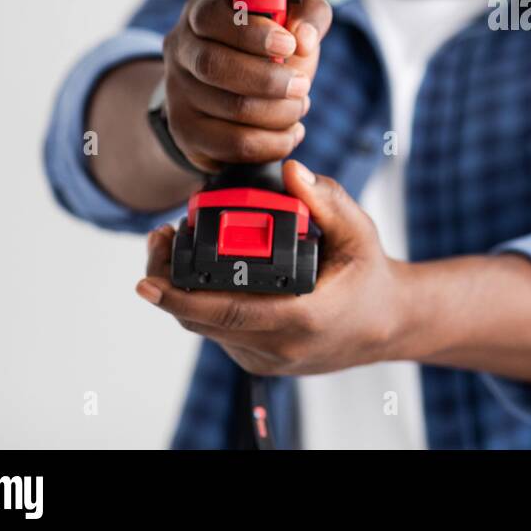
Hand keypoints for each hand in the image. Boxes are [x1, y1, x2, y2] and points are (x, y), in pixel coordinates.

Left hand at [135, 160, 410, 376]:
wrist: (385, 323)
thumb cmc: (369, 276)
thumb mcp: (358, 231)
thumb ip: (326, 199)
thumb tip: (291, 171)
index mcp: (302, 319)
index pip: (226, 311)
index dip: (181, 296)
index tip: (145, 280)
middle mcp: (279, 346)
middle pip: (202, 320)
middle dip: (168, 282)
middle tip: (159, 240)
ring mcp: (266, 358)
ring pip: (205, 328)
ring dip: (182, 291)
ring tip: (172, 247)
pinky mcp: (258, 360)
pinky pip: (218, 331)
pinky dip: (202, 303)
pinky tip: (201, 271)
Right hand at [160, 0, 332, 173]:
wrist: (243, 90)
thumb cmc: (269, 48)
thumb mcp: (292, 21)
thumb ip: (309, 15)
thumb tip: (305, 40)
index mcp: (199, 13)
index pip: (209, 17)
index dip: (251, 33)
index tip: (290, 45)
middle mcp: (180, 51)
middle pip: (213, 66)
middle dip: (268, 79)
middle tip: (302, 85)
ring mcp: (177, 95)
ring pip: (229, 109)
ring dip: (279, 112)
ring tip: (300, 106)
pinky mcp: (187, 134)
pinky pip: (232, 144)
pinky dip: (272, 143)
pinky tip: (291, 133)